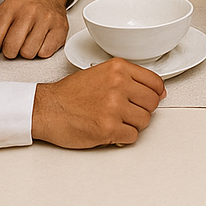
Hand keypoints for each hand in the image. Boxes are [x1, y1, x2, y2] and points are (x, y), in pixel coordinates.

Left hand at [0, 0, 70, 69]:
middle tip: (14, 44)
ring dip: (26, 52)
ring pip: (29, 53)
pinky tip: (40, 40)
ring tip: (28, 41)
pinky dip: (41, 51)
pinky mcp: (61, 28)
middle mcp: (29, 12)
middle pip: (12, 49)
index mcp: (10, 9)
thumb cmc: (22, 6)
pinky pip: (46, 53)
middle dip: (10, 52)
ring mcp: (47, 19)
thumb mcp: (1, 14)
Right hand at [31, 59, 165, 147]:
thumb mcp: (102, 73)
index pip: (155, 82)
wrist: (46, 108)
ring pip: (144, 121)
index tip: (151, 99)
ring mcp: (114, 107)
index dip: (155, 93)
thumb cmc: (70, 94)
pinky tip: (110, 131)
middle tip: (128, 113)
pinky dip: (123, 137)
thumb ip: (129, 78)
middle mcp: (118, 85)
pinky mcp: (108, 128)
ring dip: (132, 125)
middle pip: (152, 103)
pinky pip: (132, 136)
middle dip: (142, 110)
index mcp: (118, 68)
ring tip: (116, 121)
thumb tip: (159, 91)